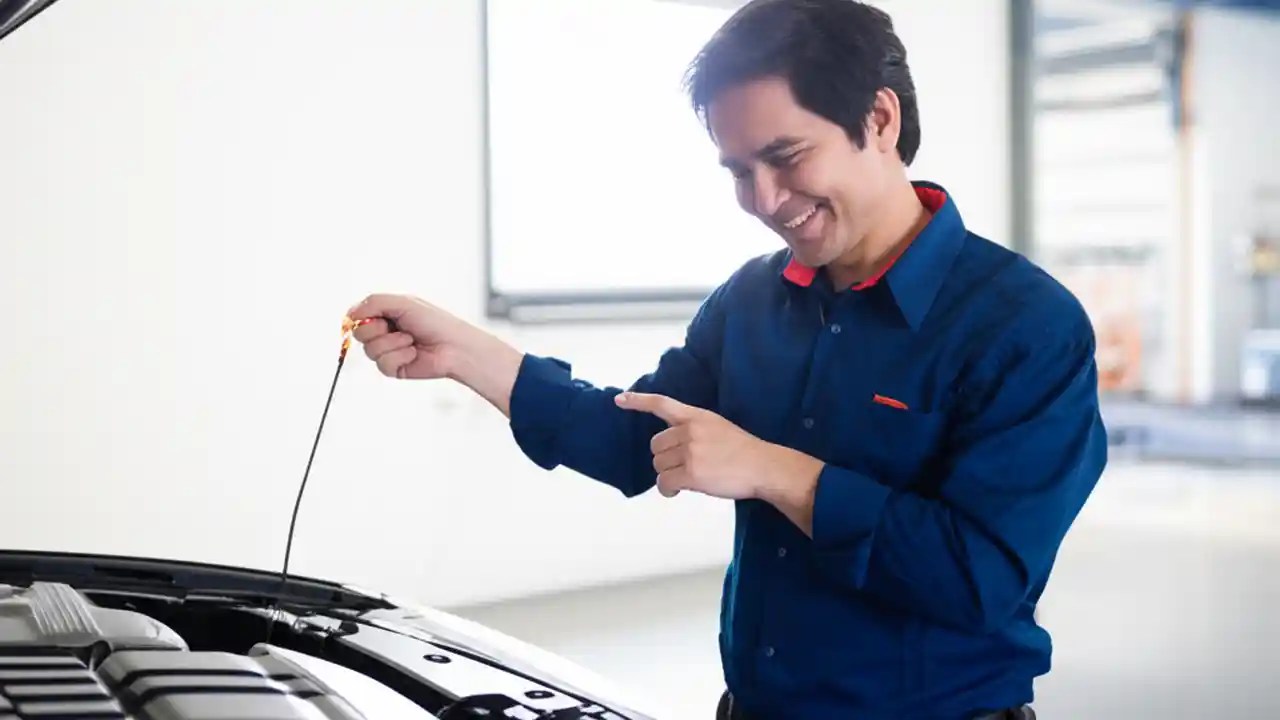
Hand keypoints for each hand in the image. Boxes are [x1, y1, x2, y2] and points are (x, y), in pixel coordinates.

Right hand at [346, 294, 474, 379]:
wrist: (454, 346)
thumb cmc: (434, 322)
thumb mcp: (403, 303)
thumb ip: (374, 303)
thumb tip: (349, 314)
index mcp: (386, 314)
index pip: (357, 316)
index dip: (361, 318)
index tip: (376, 317)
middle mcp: (385, 332)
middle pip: (359, 334)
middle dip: (377, 330)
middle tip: (399, 327)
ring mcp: (389, 351)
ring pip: (370, 351)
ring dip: (393, 343)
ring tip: (412, 340)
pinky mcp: (394, 369)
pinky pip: (382, 365)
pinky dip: (399, 357)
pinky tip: (414, 353)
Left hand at [615, 391, 785, 498]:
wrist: (763, 466)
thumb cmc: (743, 451)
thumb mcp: (717, 427)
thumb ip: (694, 430)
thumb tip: (673, 448)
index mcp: (696, 416)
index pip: (662, 404)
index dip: (638, 401)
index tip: (619, 399)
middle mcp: (690, 431)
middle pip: (655, 445)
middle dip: (664, 458)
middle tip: (682, 467)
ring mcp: (690, 452)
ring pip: (658, 465)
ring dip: (667, 475)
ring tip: (685, 479)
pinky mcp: (692, 473)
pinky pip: (664, 482)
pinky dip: (667, 489)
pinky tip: (677, 490)